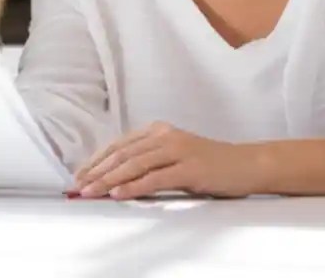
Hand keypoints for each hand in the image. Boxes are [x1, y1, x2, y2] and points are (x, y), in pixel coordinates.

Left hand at [73, 122, 262, 199]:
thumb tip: (114, 178)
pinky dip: (134, 186)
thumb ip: (148, 161)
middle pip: (122, 154)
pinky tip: (119, 194)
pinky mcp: (189, 168)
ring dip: (109, 180)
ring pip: (134, 164)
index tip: (80, 176)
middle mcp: (164, 136)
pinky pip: (155, 178)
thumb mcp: (173, 156)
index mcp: (157, 131)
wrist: (246, 164)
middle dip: (97, 172)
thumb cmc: (208, 165)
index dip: (97, 161)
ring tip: (92, 192)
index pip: (119, 145)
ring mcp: (177, 150)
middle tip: (79, 187)